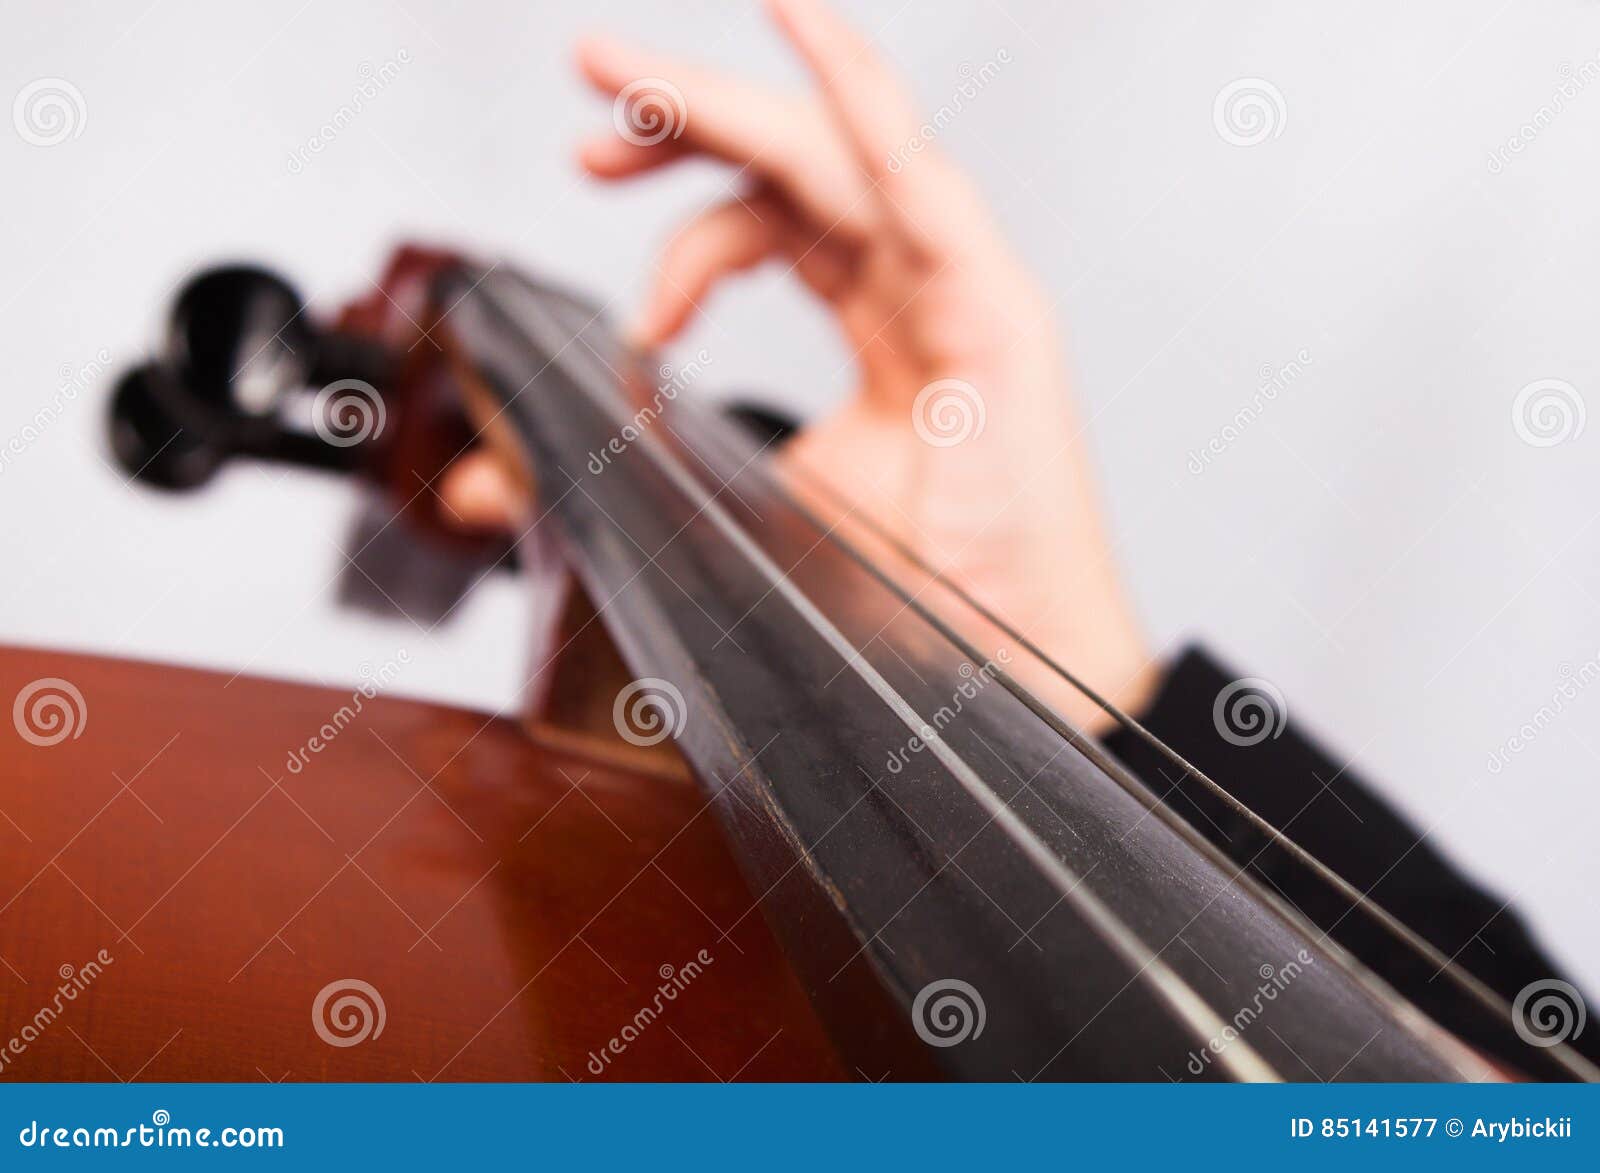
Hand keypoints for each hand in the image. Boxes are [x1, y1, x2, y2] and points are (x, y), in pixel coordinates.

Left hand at [441, 0, 1155, 730]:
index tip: (624, 315)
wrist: (1013, 679)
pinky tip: (797, 21)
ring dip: (720, 102)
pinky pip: (920, 184)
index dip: (680, 237)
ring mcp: (957, 291)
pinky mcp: (994, 313)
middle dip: (677, 125)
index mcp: (877, 327)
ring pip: (834, 151)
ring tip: (614, 78)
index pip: (770, 226)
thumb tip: (484, 486)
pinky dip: (857, 97)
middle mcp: (913, 288)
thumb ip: (626, 476)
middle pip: (790, 165)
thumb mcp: (742, 516)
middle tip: (581, 109)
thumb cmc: (921, 602)